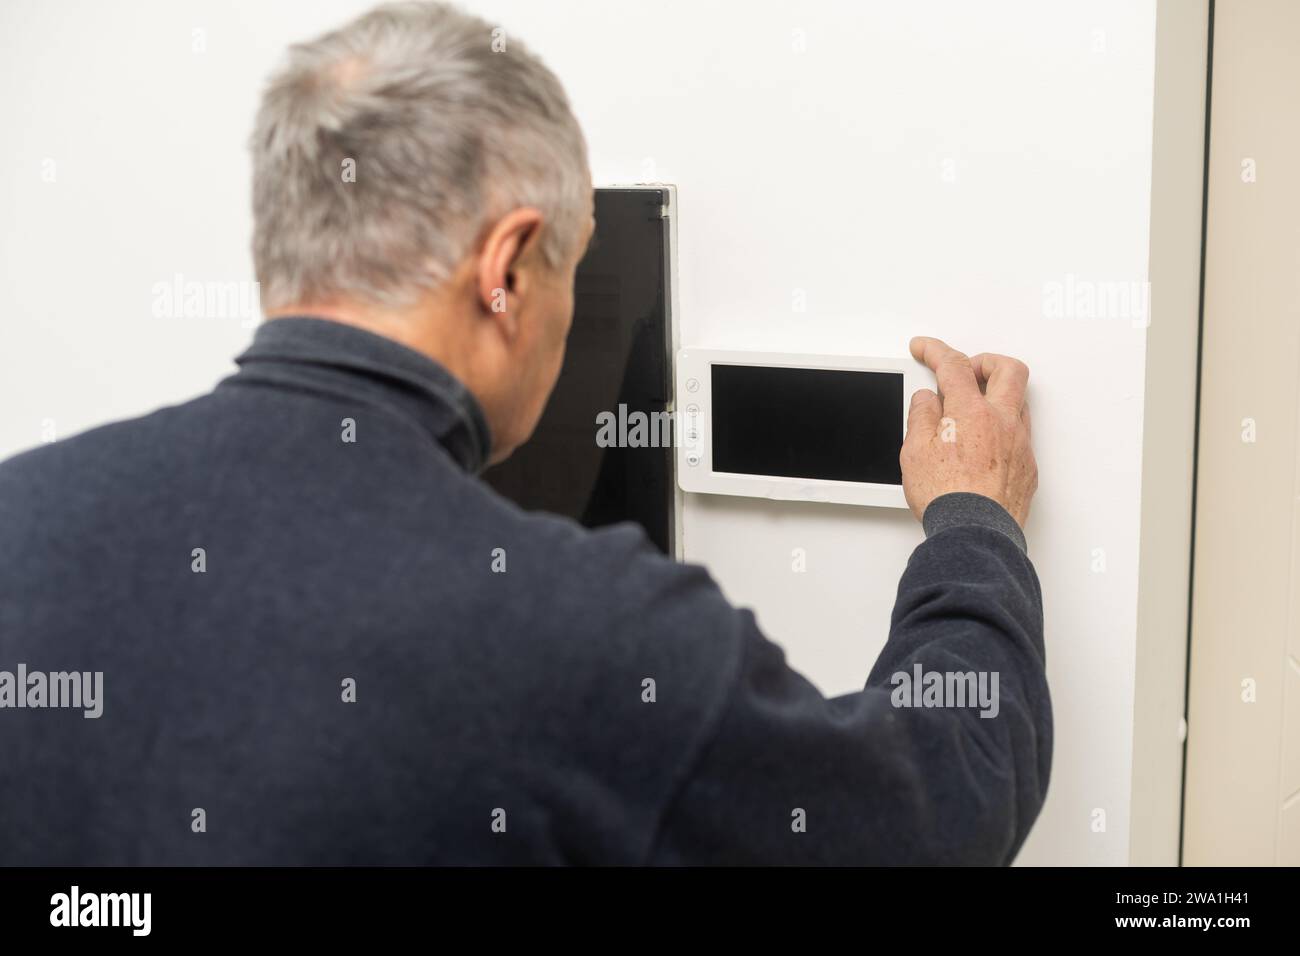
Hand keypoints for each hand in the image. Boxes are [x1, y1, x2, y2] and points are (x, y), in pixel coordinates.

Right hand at [900, 336, 1037, 527]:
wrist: (975, 534)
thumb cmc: (947, 498)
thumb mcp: (915, 451)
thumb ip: (922, 417)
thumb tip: (927, 401)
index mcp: (972, 412)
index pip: (954, 365)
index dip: (936, 350)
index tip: (925, 349)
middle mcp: (1002, 422)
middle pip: (1007, 369)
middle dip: (984, 361)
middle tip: (965, 370)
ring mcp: (1020, 445)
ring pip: (1018, 402)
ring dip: (997, 396)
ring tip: (973, 409)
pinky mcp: (1027, 468)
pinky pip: (1020, 434)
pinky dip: (1002, 429)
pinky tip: (984, 444)